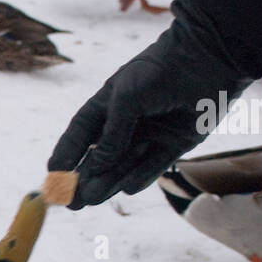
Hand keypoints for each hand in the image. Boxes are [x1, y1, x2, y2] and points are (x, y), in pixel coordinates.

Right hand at [48, 0, 253, 208]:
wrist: (209, 59)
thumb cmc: (161, 71)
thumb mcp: (128, 98)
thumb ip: (112, 135)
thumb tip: (97, 167)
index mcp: (107, 105)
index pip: (79, 135)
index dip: (65, 155)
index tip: (52, 176)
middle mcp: (126, 123)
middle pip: (98, 158)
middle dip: (83, 179)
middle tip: (71, 202)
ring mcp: (149, 135)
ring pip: (123, 166)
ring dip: (107, 183)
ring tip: (90, 200)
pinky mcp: (173, 145)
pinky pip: (152, 168)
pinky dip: (140, 178)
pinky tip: (127, 187)